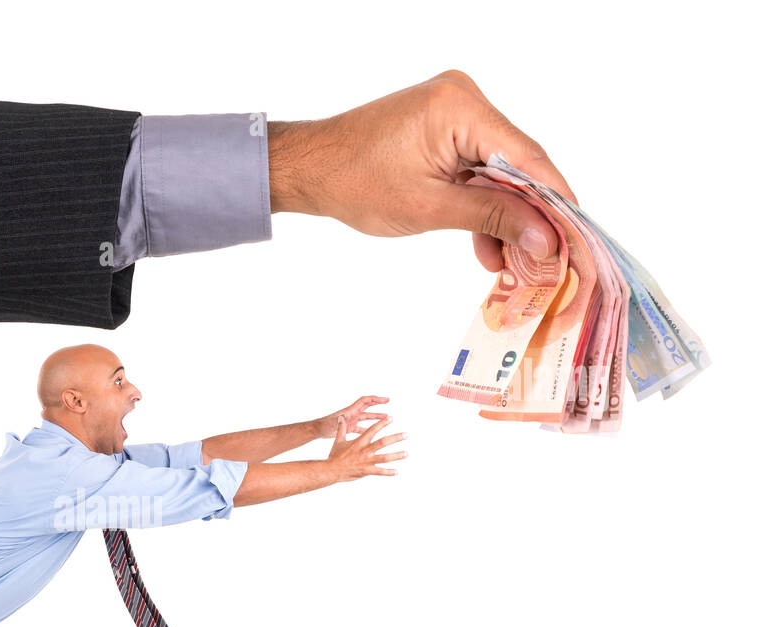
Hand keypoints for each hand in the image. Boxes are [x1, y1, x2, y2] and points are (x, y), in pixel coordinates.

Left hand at [268, 70, 577, 271]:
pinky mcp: (445, 129)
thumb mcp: (429, 208)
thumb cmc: (355, 182)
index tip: (576, 237)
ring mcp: (455, 112)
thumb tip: (544, 237)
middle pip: (518, 164)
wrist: (311, 168)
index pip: (528, 157)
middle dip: (530, 215)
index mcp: (461, 107)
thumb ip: (491, 219)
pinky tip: (487, 247)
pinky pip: (478, 168)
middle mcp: (465, 99)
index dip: (556, 200)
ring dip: (504, 217)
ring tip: (513, 265)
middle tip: (547, 261)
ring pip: (499, 171)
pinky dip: (482, 205)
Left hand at [321, 395, 388, 437]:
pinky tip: (374, 434)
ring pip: (366, 417)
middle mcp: (352, 414)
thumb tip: (344, 416)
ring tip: (386, 417)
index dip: (375, 399)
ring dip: (375, 417)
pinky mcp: (349, 428)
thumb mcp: (334, 422)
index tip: (385, 400)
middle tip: (388, 401)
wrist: (318, 430)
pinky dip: (367, 429)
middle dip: (378, 404)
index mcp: (350, 411)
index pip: (365, 401)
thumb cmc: (325, 425)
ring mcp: (351, 420)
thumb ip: (340, 419)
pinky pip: (360, 428)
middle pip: (367, 406)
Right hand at [326, 417, 405, 481]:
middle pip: (382, 442)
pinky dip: (388, 472)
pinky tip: (397, 472)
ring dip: (396, 455)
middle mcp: (364, 450)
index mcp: (359, 442)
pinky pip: (380, 472)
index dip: (382, 423)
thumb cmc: (335, 456)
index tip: (391, 418)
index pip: (372, 430)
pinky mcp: (366, 471)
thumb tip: (341, 418)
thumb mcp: (338, 440)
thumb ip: (342, 428)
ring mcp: (366, 461)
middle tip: (406, 434)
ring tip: (406, 453)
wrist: (331, 470)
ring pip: (384, 458)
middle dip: (395, 438)